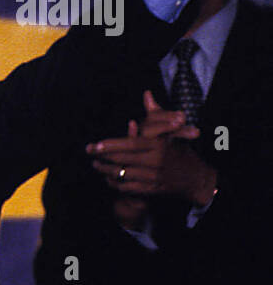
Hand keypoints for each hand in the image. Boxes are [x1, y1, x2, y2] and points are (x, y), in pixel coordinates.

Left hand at [106, 94, 187, 229]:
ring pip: (122, 175)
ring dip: (105, 170)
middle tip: (89, 152)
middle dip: (101, 158)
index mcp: (159, 146)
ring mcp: (153, 177)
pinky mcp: (151, 190)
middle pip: (122, 160)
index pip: (129, 144)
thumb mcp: (172, 131)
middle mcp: (155, 162)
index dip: (109, 146)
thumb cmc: (180, 151)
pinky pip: (127, 188)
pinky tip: (107, 178)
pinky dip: (115, 183)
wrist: (197, 179)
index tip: (93, 145)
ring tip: (95, 164)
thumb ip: (156, 114)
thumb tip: (147, 94)